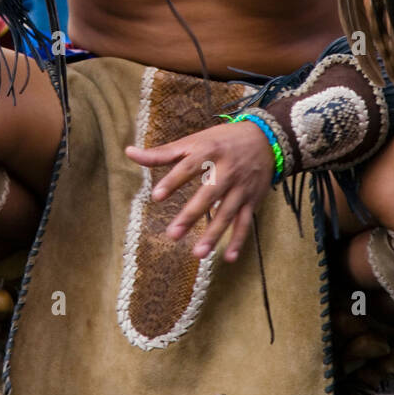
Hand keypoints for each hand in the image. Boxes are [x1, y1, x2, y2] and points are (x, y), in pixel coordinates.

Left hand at [125, 121, 273, 262]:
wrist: (265, 137)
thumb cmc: (220, 140)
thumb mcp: (193, 141)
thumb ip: (161, 153)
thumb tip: (128, 152)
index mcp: (209, 151)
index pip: (189, 167)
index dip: (173, 181)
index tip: (156, 197)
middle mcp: (227, 170)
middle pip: (209, 194)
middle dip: (192, 214)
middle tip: (172, 235)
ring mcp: (241, 187)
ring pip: (227, 213)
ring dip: (214, 234)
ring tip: (197, 253)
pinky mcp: (252, 200)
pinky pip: (246, 222)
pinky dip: (239, 240)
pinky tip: (228, 258)